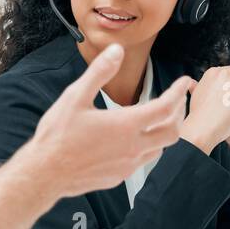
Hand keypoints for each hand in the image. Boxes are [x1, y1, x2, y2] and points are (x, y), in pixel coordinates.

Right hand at [27, 44, 194, 197]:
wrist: (45, 173)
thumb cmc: (57, 137)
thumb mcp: (76, 96)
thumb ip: (100, 72)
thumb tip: (116, 51)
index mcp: (126, 125)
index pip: (165, 107)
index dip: (178, 92)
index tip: (184, 82)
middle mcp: (132, 147)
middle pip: (172, 131)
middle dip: (179, 113)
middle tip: (177, 101)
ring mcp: (127, 165)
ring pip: (160, 149)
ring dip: (164, 132)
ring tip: (159, 119)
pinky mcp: (119, 176)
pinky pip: (143, 161)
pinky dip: (148, 147)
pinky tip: (136, 140)